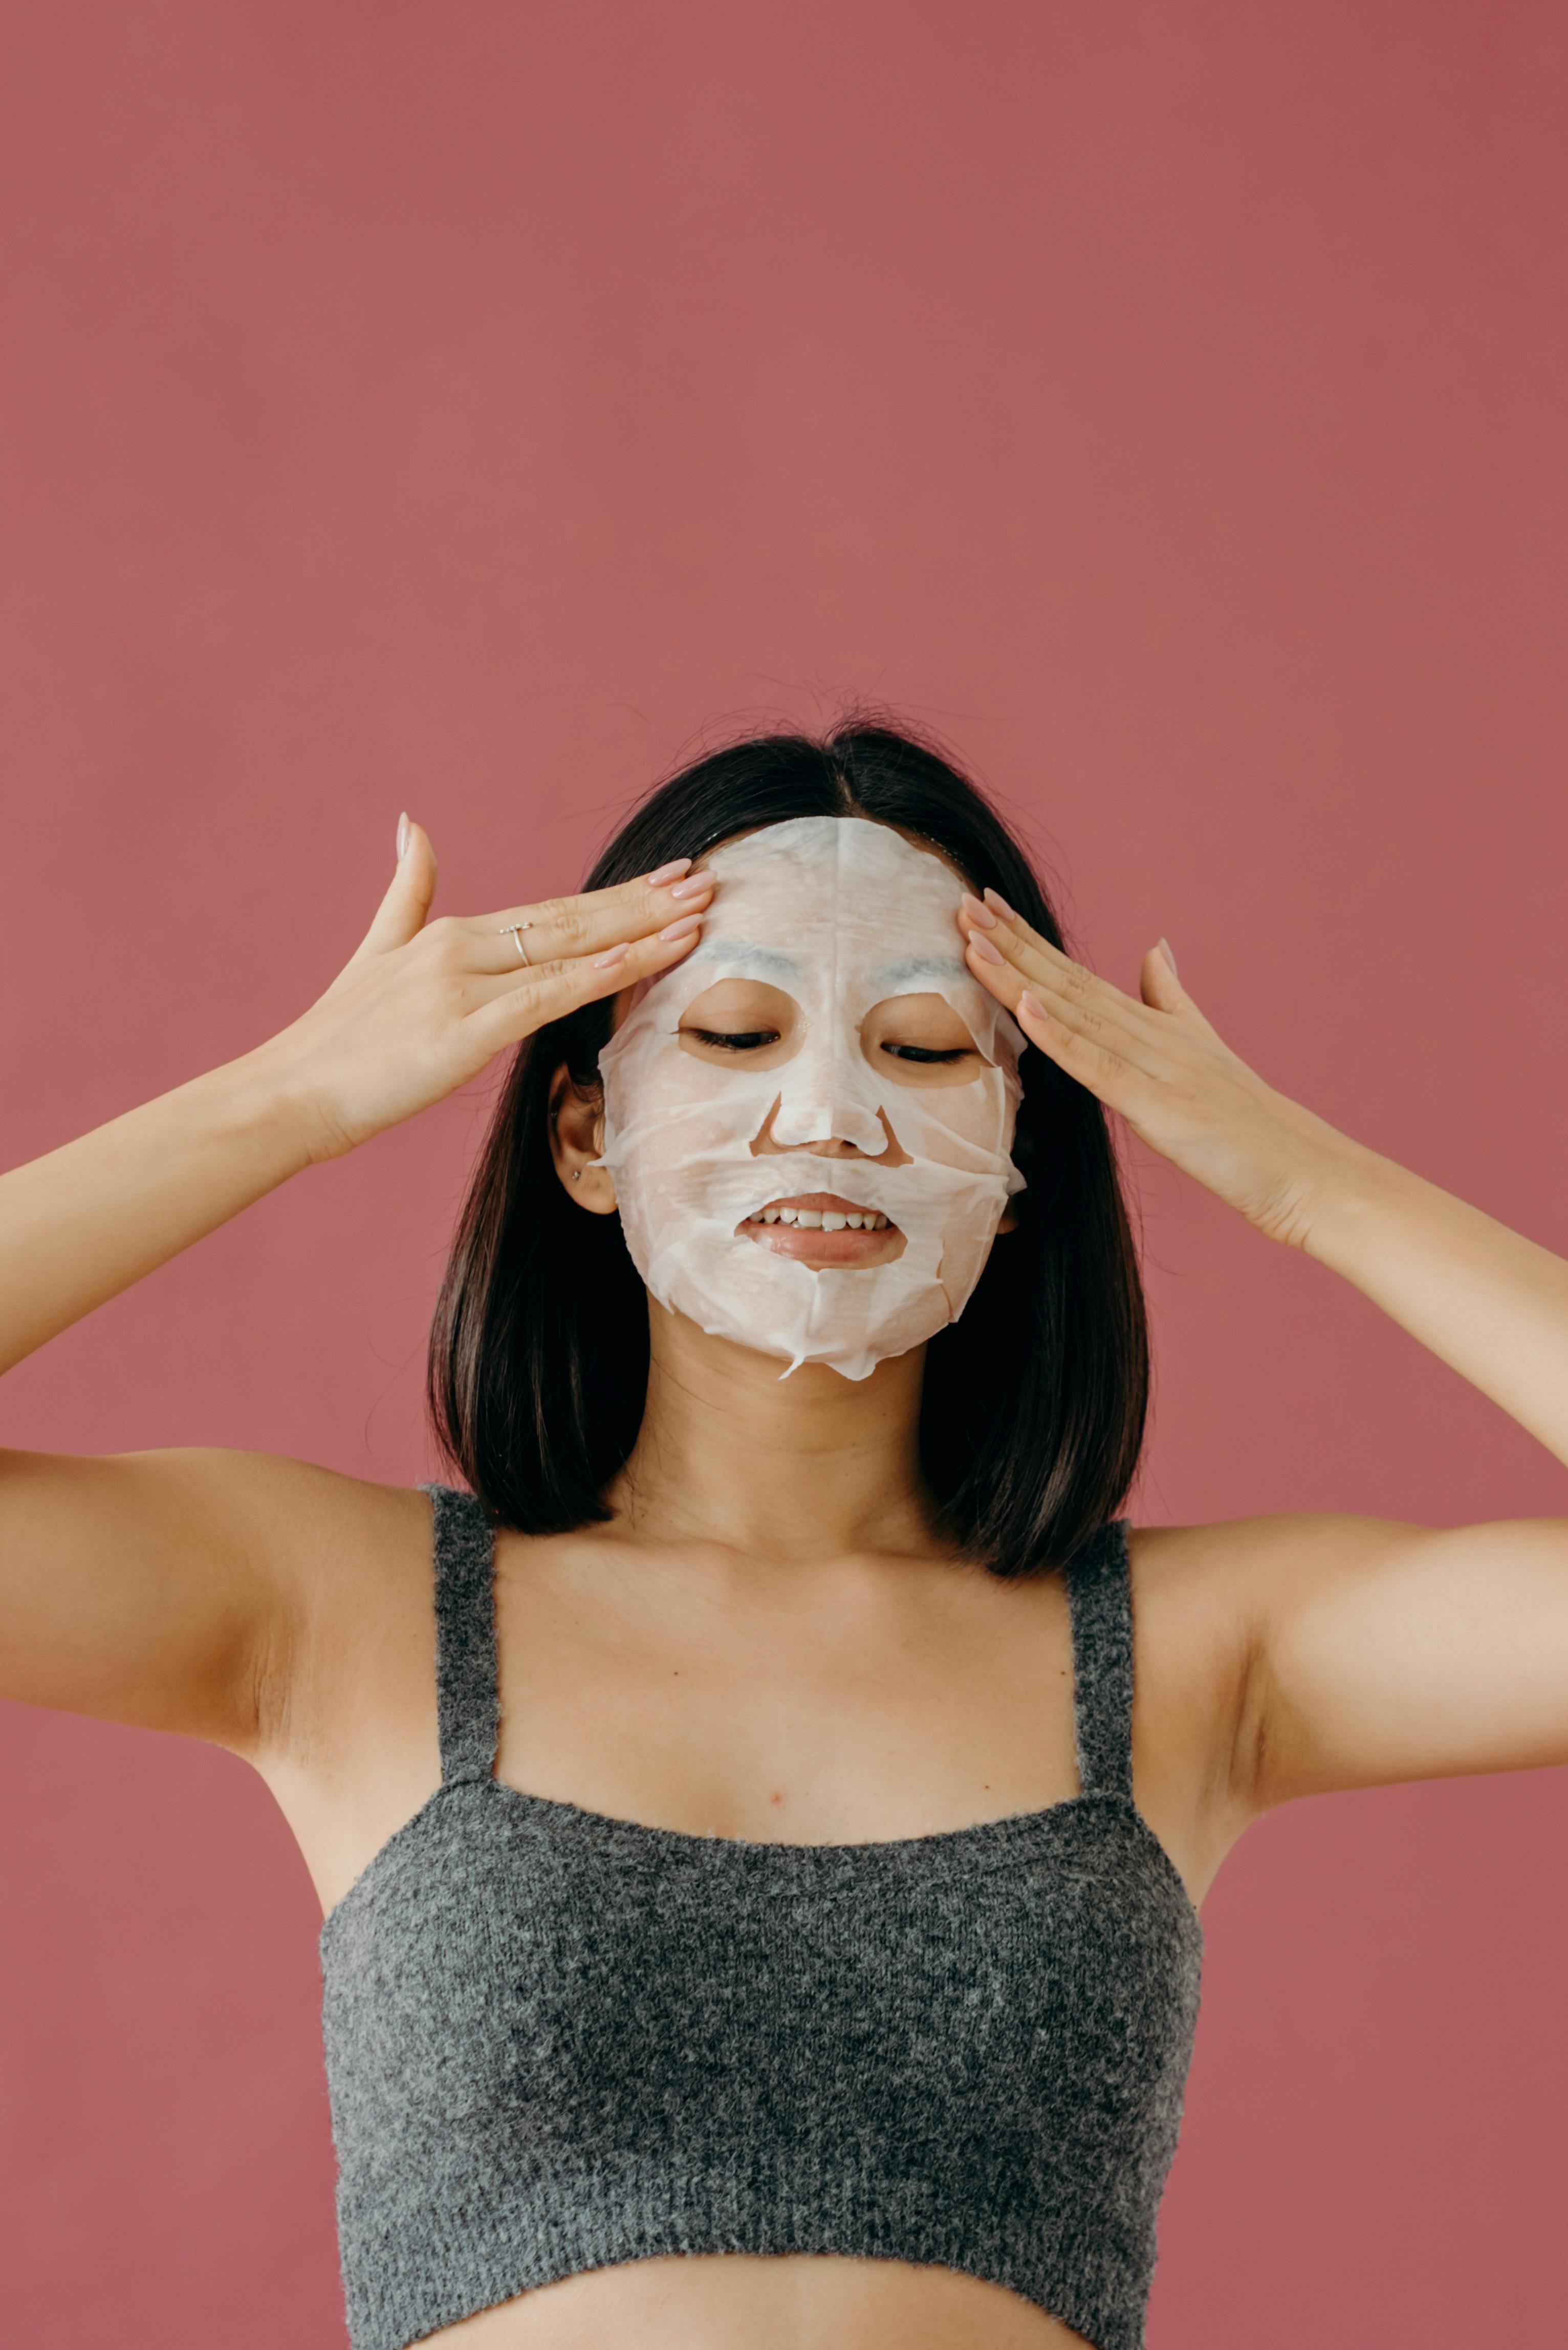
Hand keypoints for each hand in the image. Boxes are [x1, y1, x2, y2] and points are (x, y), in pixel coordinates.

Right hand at [260, 818, 712, 1160]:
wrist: (290, 1091)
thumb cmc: (339, 1038)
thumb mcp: (377, 950)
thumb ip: (406, 889)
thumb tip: (412, 824)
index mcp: (453, 934)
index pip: (555, 910)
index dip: (619, 896)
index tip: (673, 877)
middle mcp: (462, 949)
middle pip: (573, 920)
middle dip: (646, 903)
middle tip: (709, 882)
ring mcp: (462, 988)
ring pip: (569, 952)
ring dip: (639, 933)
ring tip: (698, 916)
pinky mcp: (462, 1033)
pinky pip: (545, 999)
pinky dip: (597, 976)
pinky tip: (642, 960)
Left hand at [957, 889, 1357, 1246]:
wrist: (1300, 1168)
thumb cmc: (1246, 1120)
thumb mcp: (1202, 1046)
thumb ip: (1172, 997)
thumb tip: (1157, 946)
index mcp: (1151, 1023)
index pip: (1075, 975)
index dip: (1028, 941)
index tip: (985, 906)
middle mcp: (1148, 1033)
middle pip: (1066, 982)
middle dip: (1011, 943)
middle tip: (964, 903)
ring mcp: (1153, 1066)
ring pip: (1072, 1013)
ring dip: (1020, 976)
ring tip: (975, 940)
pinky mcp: (1156, 1105)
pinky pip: (1098, 1066)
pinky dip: (1059, 1035)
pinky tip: (1026, 1005)